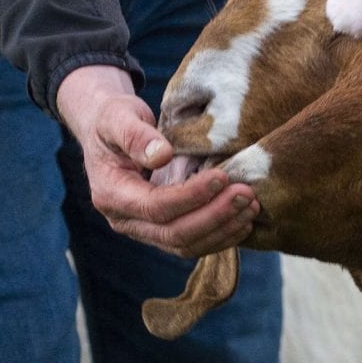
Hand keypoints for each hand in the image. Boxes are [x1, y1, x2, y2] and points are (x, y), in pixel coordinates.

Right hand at [56, 65, 258, 256]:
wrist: (110, 134)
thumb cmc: (114, 121)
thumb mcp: (117, 117)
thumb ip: (135, 135)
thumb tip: (162, 155)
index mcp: (111, 195)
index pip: (155, 206)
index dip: (191, 196)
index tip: (222, 177)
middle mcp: (126, 221)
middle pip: (174, 234)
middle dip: (215, 216)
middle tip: (246, 194)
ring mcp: (144, 231)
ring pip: (187, 245)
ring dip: (223, 229)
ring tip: (252, 206)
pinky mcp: (162, 232)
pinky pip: (193, 243)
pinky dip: (221, 235)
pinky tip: (244, 221)